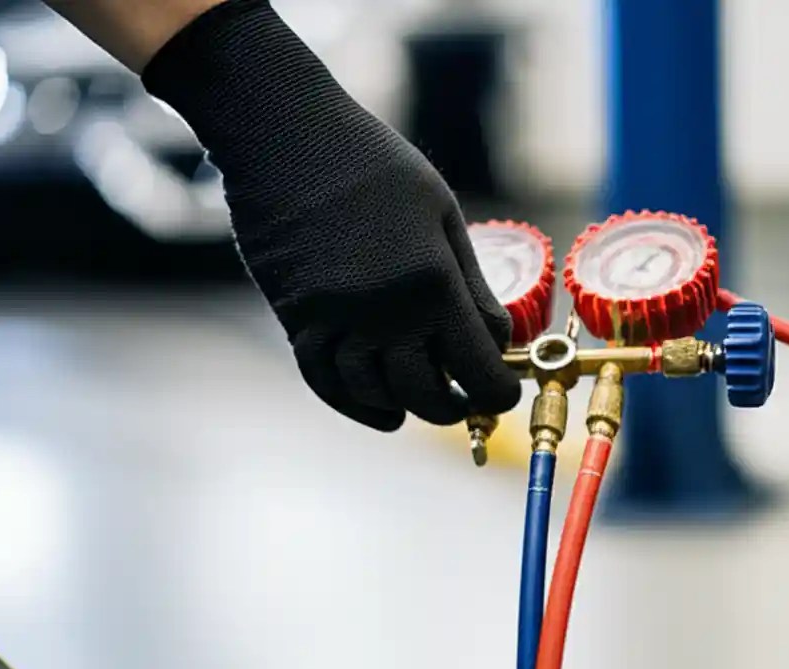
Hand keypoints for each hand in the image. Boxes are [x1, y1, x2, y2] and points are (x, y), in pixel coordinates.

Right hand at [142, 0, 519, 429]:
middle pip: (428, 395)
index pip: (477, 370)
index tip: (503, 391)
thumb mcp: (442, 214)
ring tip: (426, 400)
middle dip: (456, 406)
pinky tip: (383, 412)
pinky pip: (326, 381)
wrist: (285, 136)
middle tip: (466, 398)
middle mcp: (383, 312)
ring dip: (407, 407)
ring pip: (376, 394)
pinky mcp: (295, 319)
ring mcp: (334, 320)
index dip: (498, 392)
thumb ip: (471, 285)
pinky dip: (356, 405)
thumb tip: (497, 342)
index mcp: (432, 283)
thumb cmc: (374, 165)